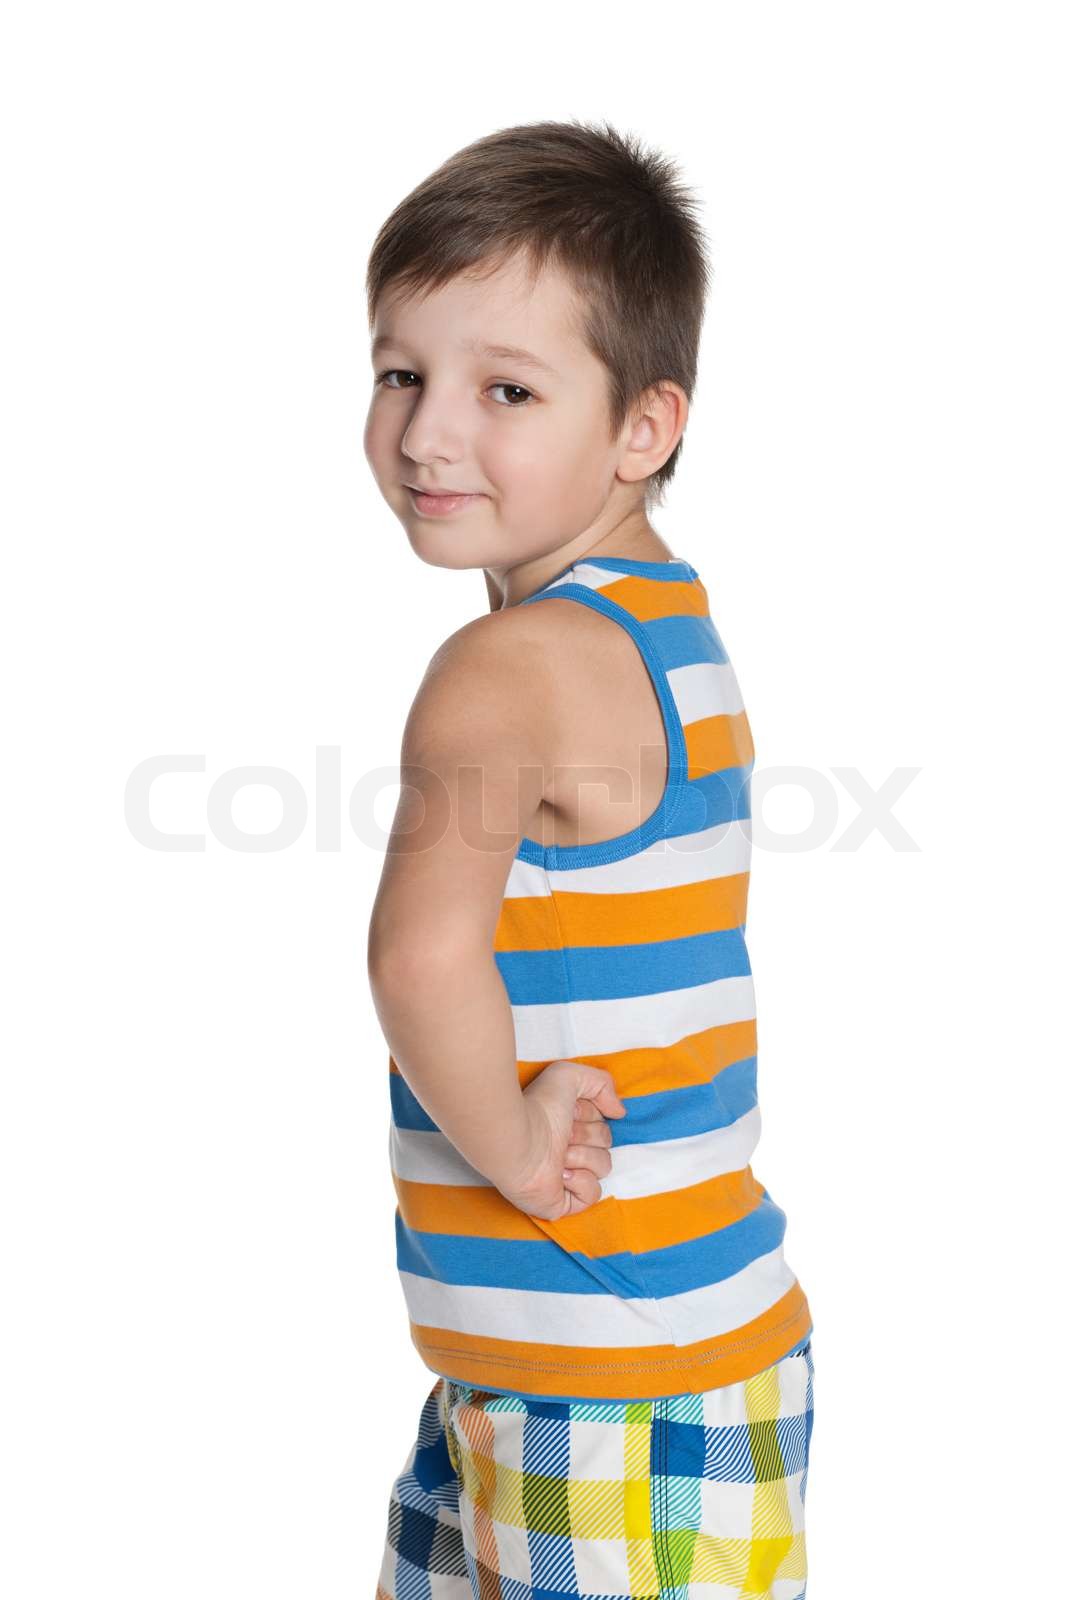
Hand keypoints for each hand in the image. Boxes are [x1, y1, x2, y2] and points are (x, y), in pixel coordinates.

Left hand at [497, 1059, 626, 1220]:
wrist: (517, 1140)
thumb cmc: (537, 1107)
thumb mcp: (570, 1076)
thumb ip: (601, 1084)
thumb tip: (619, 1112)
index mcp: (565, 1124)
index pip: (600, 1121)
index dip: (589, 1114)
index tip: (570, 1111)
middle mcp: (564, 1150)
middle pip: (605, 1143)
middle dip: (587, 1135)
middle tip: (563, 1135)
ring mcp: (564, 1178)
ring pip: (603, 1166)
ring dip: (583, 1156)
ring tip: (558, 1155)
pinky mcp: (562, 1203)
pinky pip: (593, 1194)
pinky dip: (580, 1182)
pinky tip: (559, 1174)